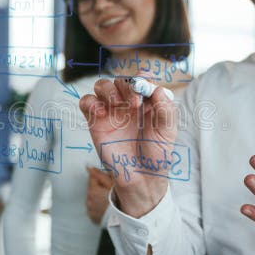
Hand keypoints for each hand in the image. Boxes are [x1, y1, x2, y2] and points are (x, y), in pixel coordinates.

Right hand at [79, 77, 175, 216]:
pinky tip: (101, 113)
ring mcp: (111, 111)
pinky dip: (91, 102)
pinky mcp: (96, 122)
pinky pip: (86, 102)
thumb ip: (166, 110)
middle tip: (134, 103)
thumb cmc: (156, 154)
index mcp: (147, 101)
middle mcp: (127, 103)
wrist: (141, 177)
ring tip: (116, 104)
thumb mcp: (167, 132)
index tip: (144, 84)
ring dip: (108, 90)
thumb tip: (158, 89)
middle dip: (127, 86)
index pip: (141, 79)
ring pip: (102, 86)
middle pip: (121, 80)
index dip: (142, 77)